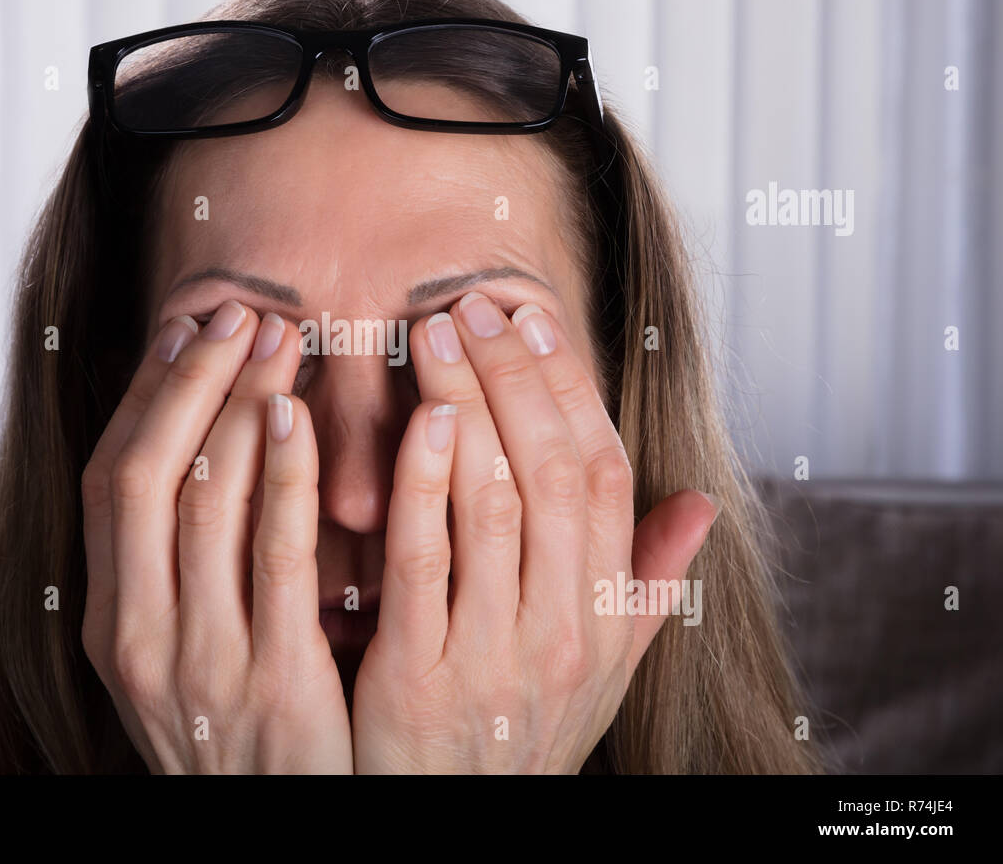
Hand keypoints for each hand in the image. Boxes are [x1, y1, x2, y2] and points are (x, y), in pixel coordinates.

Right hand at [80, 302, 351, 772]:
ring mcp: (196, 661)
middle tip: (238, 313)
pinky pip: (270, 560)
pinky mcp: (267, 683)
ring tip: (276, 339)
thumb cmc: (239, 726)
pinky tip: (298, 417)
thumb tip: (211, 445)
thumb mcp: (186, 647)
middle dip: (190, 384)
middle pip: (144, 476)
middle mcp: (136, 635)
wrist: (272, 827)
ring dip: (236, 408)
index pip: (110, 480)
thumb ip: (187, 562)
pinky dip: (279, 479)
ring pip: (200, 505)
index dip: (146, 396)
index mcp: (111, 619)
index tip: (185, 332)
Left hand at [352, 292, 717, 772]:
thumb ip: (645, 586)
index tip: (532, 320)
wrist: (455, 826)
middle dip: (511, 378)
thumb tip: (700, 505)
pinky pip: (425, 565)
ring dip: (465, 406)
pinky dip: (423, 485)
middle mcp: (562, 629)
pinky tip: (415, 421)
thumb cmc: (522, 734)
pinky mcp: (420, 678)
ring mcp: (494, 655)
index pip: (600, 477)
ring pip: (493, 504)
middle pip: (548, 473)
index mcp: (602, 614)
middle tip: (468, 305)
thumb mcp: (602, 670)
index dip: (568, 390)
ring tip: (430, 334)